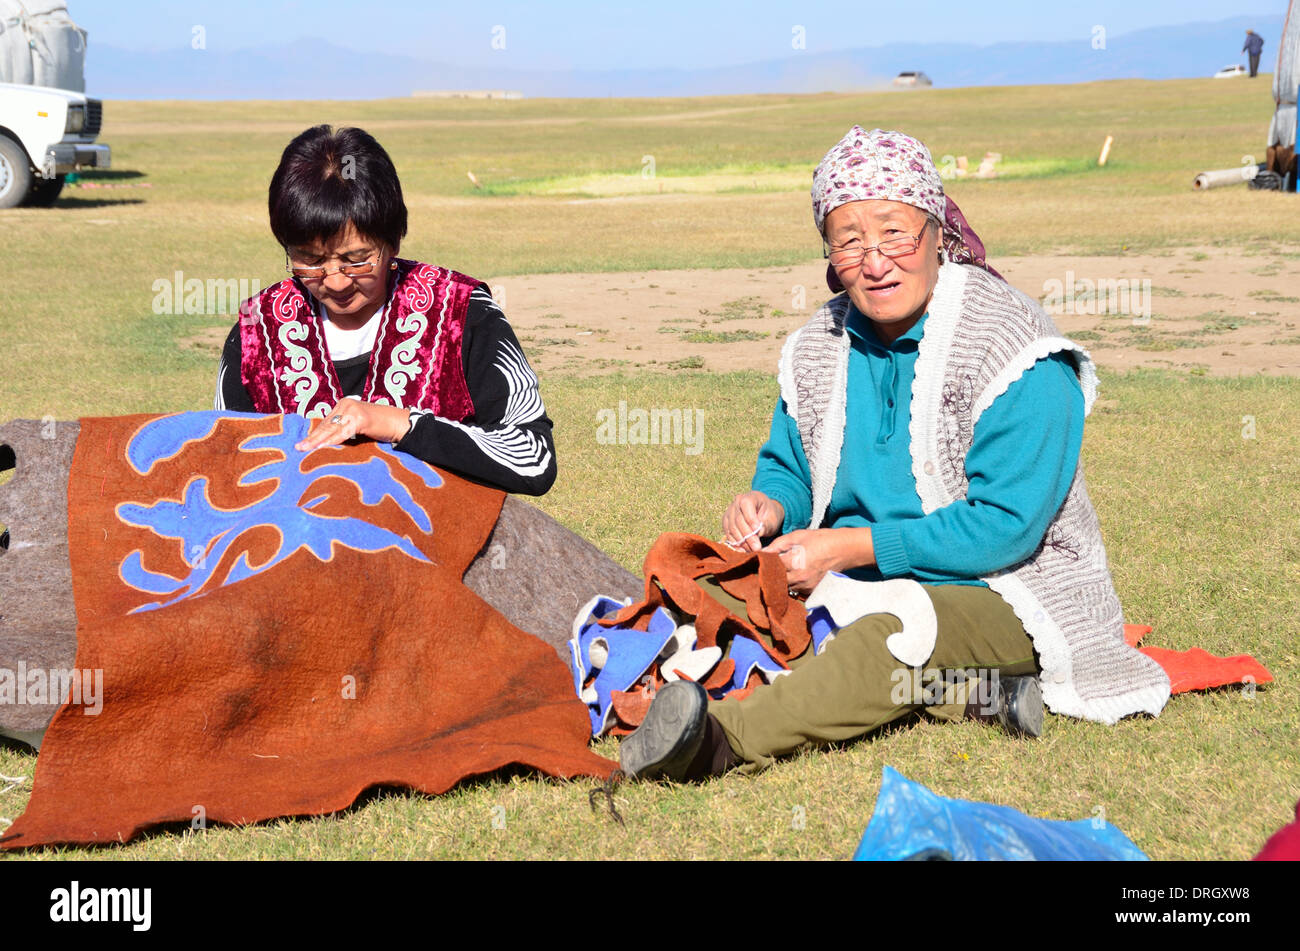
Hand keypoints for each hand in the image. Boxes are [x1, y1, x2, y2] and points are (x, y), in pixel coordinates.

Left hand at [294, 398, 412, 452]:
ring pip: (332, 429)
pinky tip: (323, 447)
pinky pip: (343, 433)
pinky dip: (333, 442)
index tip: (303, 444)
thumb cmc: (381, 427)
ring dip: (318, 441)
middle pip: (326, 425)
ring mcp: (353, 410)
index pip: (326, 422)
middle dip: (312, 438)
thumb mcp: (358, 426)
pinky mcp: (360, 418)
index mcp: (344, 404)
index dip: (314, 434)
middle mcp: (346, 404)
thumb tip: (327, 442)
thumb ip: (344, 429)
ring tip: (306, 449)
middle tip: (298, 447)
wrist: (400, 423)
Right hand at [722, 490, 784, 551]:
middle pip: (738, 520)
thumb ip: (766, 525)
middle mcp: (736, 502)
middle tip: (756, 548)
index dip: (751, 519)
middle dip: (748, 536)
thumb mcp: (773, 519)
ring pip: (732, 528)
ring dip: (742, 541)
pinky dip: (735, 543)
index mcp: (750, 496)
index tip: (758, 532)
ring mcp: (729, 512)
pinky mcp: (726, 522)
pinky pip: (728, 533)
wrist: (764, 515)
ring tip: (752, 550)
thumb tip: (758, 533)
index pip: (746, 505)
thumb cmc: (770, 516)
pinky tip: (744, 550)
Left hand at [763, 527, 873, 595]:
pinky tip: (793, 575)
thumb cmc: (821, 539)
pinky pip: (796, 590)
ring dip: (781, 580)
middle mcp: (800, 577)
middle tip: (766, 567)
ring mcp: (807, 586)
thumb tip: (763, 551)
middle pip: (776, 580)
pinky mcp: (813, 591)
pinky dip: (792, 584)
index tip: (760, 560)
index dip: (764, 562)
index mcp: (795, 562)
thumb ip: (778, 544)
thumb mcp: (798, 536)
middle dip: (770, 574)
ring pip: (785, 586)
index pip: (771, 566)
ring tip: (781, 570)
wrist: (844, 549)